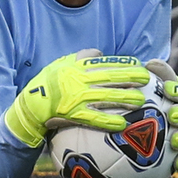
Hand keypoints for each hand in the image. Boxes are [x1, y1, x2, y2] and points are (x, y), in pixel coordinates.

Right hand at [4, 49, 149, 147]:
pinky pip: (93, 118)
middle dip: (128, 77)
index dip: (122, 64)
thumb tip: (100, 53)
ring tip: (141, 100)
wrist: (31, 103)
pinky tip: (122, 124)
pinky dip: (108, 121)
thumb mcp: (62, 63)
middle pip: (108, 77)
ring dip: (123, 98)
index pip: (104, 63)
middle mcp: (78, 80)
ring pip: (105, 96)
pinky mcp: (73, 114)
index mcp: (77, 67)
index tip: (138, 64)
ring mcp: (76, 97)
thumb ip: (81, 57)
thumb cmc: (49, 82)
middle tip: (146, 79)